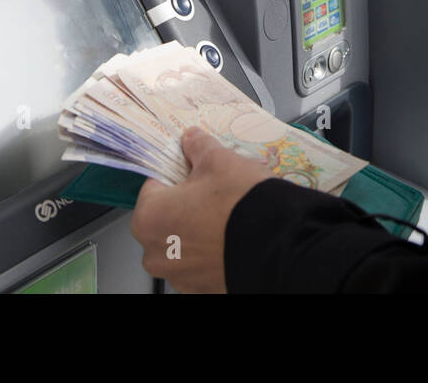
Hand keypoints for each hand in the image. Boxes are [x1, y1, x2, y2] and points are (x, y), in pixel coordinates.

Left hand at [130, 127, 273, 292]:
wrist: (279, 245)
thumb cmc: (240, 203)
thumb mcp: (219, 160)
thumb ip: (198, 147)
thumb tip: (191, 138)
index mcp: (148, 218)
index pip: (153, 187)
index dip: (176, 175)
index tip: (194, 173)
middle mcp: (156, 254)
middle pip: (164, 219)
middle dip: (184, 206)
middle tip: (213, 194)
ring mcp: (180, 276)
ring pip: (182, 244)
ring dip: (197, 232)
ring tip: (227, 217)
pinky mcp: (203, 289)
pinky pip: (200, 264)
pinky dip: (211, 252)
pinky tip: (232, 237)